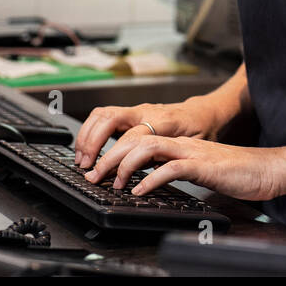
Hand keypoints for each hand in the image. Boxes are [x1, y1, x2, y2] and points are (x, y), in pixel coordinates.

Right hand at [74, 97, 221, 167]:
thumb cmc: (200, 130)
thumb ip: (168, 159)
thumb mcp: (191, 148)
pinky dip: (91, 130)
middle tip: (86, 166)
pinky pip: (105, 115)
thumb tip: (146, 176)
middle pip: (110, 120)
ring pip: (103, 114)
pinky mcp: (131, 112)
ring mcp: (137, 110)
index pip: (132, 138)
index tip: (107, 176)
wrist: (203, 112)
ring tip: (82, 158)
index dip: (116, 158)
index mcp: (163, 122)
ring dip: (88, 135)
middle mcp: (146, 112)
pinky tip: (88, 147)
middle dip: (93, 143)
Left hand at [83, 134, 285, 202]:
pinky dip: (152, 179)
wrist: (267, 169)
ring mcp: (193, 152)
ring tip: (114, 182)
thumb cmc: (237, 172)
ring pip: (150, 147)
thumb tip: (152, 179)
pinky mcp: (204, 165)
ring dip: (126, 165)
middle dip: (111, 156)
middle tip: (94, 174)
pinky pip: (172, 168)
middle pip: (138, 138)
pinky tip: (140, 191)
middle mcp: (183, 143)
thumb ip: (176, 168)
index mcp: (180, 143)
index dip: (116, 151)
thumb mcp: (199, 169)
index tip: (100, 168)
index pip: (140, 138)